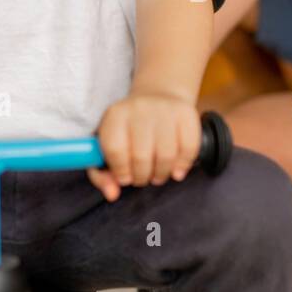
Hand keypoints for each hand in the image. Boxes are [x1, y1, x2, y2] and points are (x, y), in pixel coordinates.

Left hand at [86, 91, 200, 201]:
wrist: (158, 97)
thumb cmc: (130, 130)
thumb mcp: (108, 146)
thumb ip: (103, 174)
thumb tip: (112, 194)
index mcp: (115, 116)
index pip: (115, 150)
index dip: (120, 171)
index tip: (125, 177)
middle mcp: (140, 108)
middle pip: (141, 157)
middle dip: (142, 177)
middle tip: (142, 178)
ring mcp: (165, 109)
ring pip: (167, 156)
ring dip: (162, 174)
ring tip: (158, 174)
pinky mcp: (187, 113)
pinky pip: (189, 148)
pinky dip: (183, 165)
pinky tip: (175, 169)